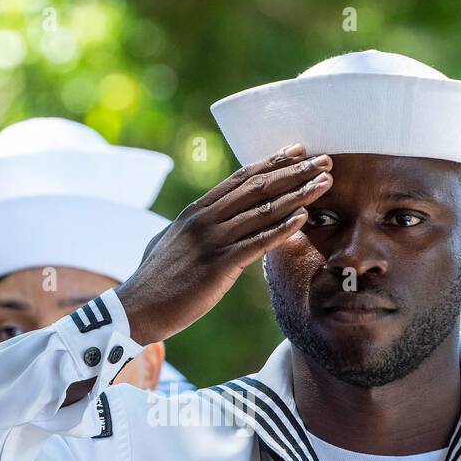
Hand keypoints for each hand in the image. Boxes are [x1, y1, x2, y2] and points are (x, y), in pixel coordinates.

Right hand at [116, 144, 332, 342]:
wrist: (136, 310)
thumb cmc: (152, 282)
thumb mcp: (168, 243)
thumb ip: (189, 230)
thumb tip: (196, 222)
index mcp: (195, 212)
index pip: (240, 179)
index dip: (272, 162)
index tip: (297, 151)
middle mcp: (205, 219)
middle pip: (257, 187)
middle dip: (294, 171)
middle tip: (324, 160)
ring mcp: (211, 241)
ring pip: (263, 211)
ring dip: (298, 194)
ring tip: (324, 182)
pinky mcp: (217, 266)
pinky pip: (257, 243)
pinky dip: (283, 229)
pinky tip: (304, 218)